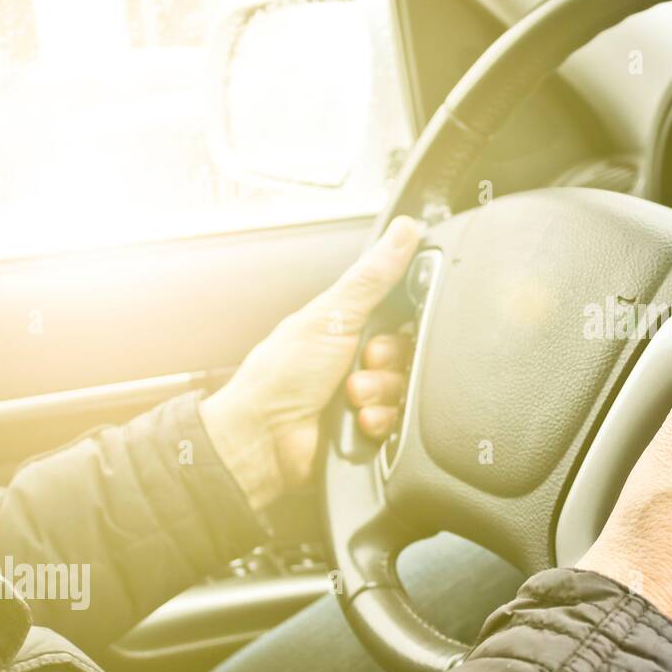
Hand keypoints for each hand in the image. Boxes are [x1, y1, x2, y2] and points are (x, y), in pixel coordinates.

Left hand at [201, 217, 422, 509]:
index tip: (386, 329)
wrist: (262, 441)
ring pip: (406, 388)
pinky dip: (381, 420)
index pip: (403, 314)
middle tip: (361, 363)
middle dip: (387, 362)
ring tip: (351, 397)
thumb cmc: (279, 376)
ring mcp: (366, 394)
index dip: (404, 323)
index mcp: (351, 324)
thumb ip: (373, 275)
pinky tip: (358, 421)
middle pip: (409, 354)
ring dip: (381, 393)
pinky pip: (401, 421)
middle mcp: (359, 358)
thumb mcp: (330, 315)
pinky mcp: (372, 428)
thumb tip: (403, 230)